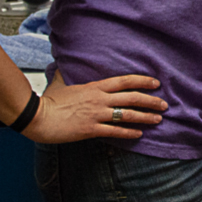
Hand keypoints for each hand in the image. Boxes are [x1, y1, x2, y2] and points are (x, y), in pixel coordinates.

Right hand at [24, 74, 166, 142]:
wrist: (37, 116)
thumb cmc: (48, 101)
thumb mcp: (60, 83)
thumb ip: (66, 75)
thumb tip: (62, 66)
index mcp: (94, 87)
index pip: (124, 81)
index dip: (142, 81)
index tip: (156, 83)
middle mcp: (99, 99)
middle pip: (131, 98)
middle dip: (150, 101)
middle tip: (164, 104)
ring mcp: (96, 115)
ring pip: (127, 114)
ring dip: (145, 117)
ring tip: (158, 119)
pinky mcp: (90, 129)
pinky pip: (115, 131)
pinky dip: (128, 133)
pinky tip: (139, 134)